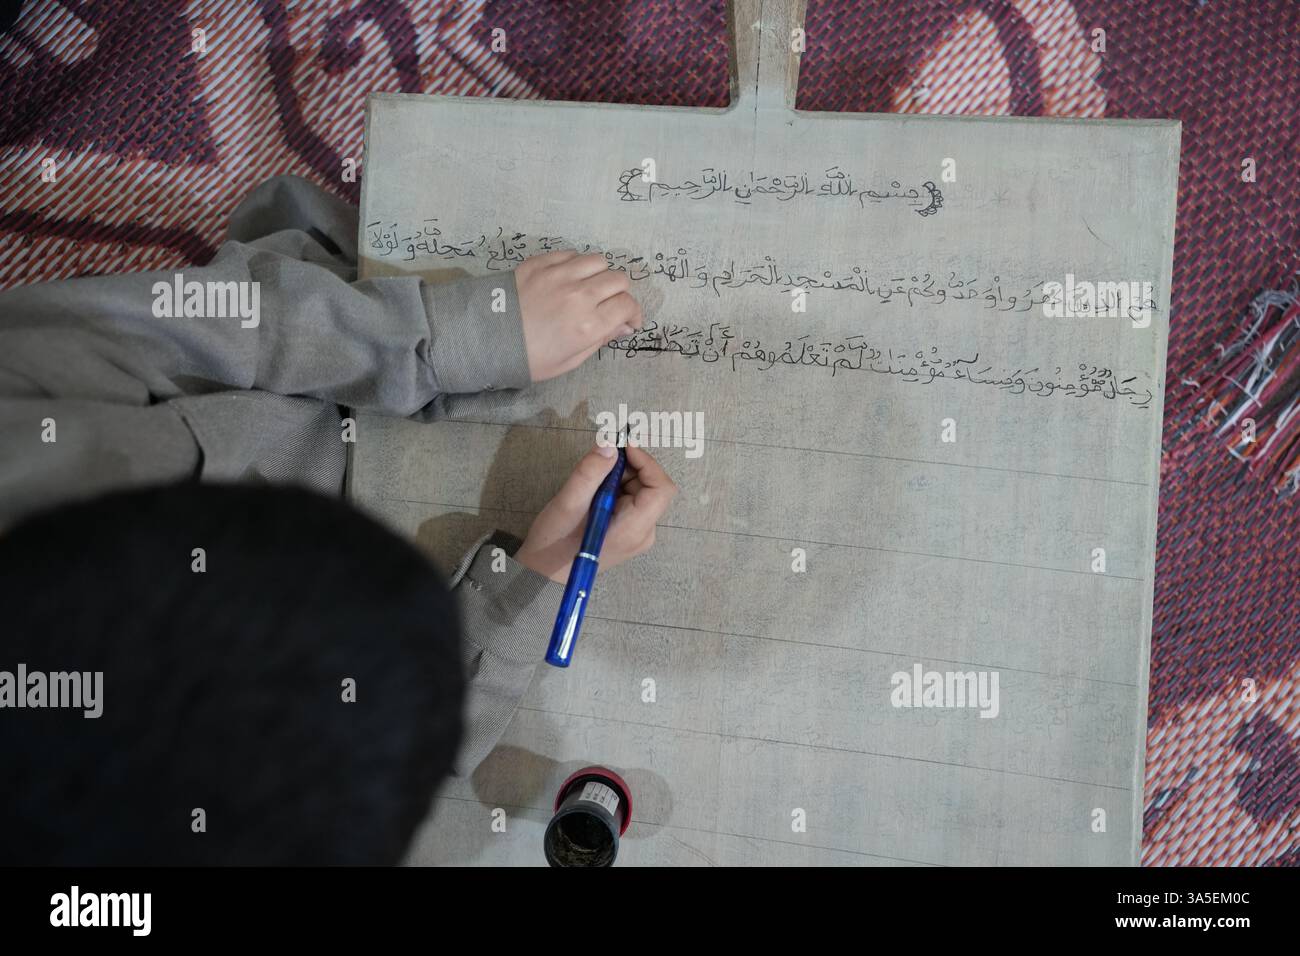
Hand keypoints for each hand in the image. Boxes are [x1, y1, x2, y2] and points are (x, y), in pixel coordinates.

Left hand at [514, 251, 642, 381]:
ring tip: (589, 287)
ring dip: (600, 274)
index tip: (628, 320)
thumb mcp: (570, 360)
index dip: (633, 313)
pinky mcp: (541, 263)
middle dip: (620, 293)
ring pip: (598, 261)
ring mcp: (559, 275)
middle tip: (609, 304)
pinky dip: (576, 265)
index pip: (627, 305)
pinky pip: (571, 254)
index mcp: (588, 324)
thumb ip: (600, 339)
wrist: (488, 339)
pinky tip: (568, 279)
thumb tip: (624, 325)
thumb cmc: (530, 357)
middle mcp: (579, 295)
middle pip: (618, 279)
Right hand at [515, 441, 676, 582]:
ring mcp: (638, 534)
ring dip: (620, 478)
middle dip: (628, 469)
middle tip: (598, 464)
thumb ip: (590, 473)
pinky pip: (631, 501)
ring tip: (590, 484)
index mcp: (634, 529)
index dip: (647, 463)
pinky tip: (593, 495)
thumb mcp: (568, 503)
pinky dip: (616, 488)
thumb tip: (610, 446)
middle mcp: (643, 533)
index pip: (661, 489)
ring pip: (641, 492)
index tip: (623, 447)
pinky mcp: (628, 532)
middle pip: (651, 487)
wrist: (544, 573)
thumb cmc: (554, 542)